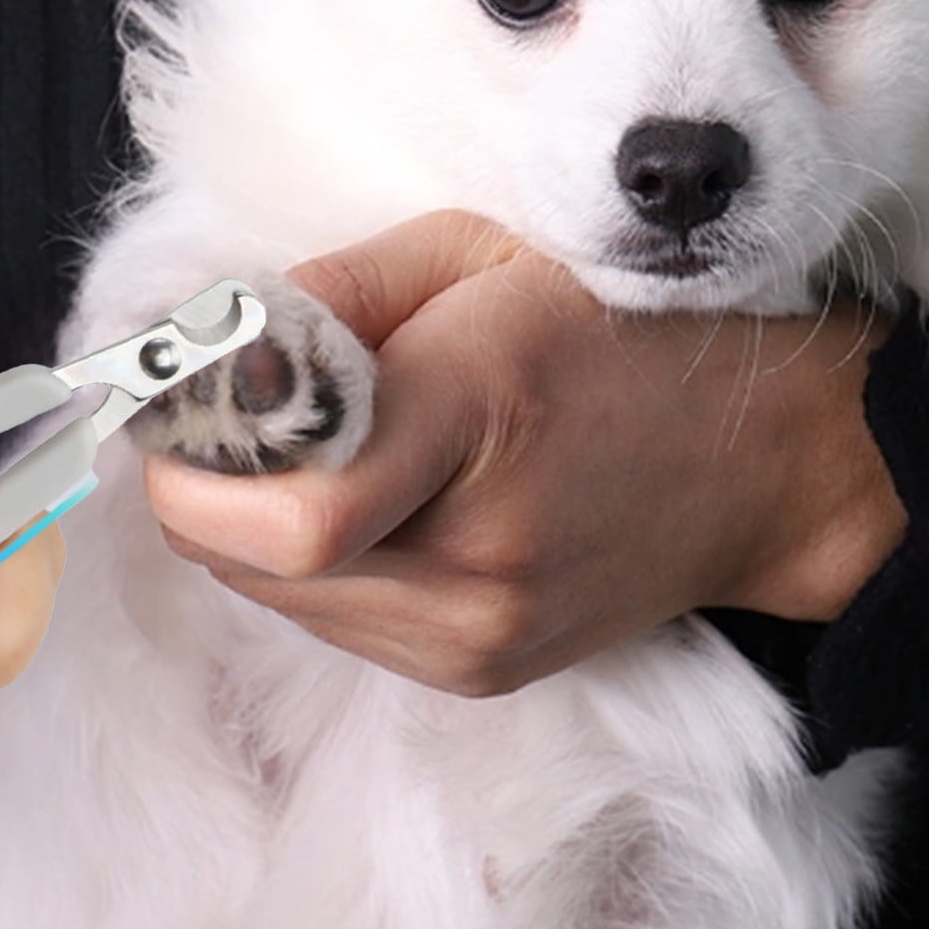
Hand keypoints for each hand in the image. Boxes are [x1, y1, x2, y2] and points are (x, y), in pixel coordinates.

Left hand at [145, 211, 905, 696]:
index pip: (296, 514)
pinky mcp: (480, 674)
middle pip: (258, 566)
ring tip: (293, 451)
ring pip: (278, 601)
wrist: (757, 460)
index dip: (193, 472)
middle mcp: (480, 557)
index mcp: (480, 415)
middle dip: (199, 489)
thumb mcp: (473, 254)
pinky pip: (332, 624)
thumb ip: (333, 292)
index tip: (171, 408)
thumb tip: (217, 342)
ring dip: (245, 529)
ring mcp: (482, 635)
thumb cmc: (609, 329)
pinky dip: (305, 565)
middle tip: (211, 418)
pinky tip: (355, 499)